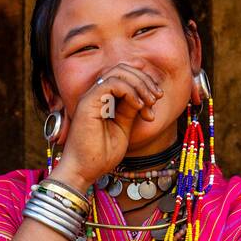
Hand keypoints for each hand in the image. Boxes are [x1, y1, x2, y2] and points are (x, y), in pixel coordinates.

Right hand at [56, 63, 164, 189]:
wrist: (83, 172)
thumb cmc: (100, 156)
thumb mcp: (123, 128)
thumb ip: (131, 109)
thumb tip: (145, 95)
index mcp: (103, 99)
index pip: (124, 76)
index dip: (143, 83)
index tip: (156, 101)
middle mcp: (96, 95)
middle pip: (123, 69)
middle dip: (144, 81)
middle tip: (156, 98)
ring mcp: (91, 97)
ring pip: (118, 73)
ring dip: (139, 85)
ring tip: (150, 103)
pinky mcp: (88, 102)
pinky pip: (112, 84)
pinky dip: (129, 91)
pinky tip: (139, 106)